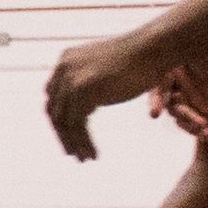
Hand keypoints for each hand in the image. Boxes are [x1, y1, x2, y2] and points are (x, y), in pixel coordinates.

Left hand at [46, 27, 166, 160]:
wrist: (153, 49)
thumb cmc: (138, 61)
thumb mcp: (105, 72)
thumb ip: (89, 85)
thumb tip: (81, 107)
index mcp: (66, 61)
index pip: (54, 98)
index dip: (60, 121)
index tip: (71, 140)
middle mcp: (63, 68)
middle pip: (54, 110)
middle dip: (63, 135)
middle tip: (74, 155)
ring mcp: (72, 78)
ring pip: (64, 121)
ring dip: (73, 143)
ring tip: (85, 158)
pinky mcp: (84, 89)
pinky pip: (76, 124)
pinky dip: (82, 141)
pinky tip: (92, 154)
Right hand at [160, 43, 207, 134]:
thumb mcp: (207, 48)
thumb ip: (185, 49)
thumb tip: (161, 44)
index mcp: (178, 68)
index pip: (158, 85)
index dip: (155, 98)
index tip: (155, 112)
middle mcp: (184, 85)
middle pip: (169, 104)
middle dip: (179, 113)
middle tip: (195, 118)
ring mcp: (196, 101)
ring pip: (182, 118)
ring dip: (190, 125)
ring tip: (206, 128)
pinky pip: (198, 128)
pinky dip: (202, 133)